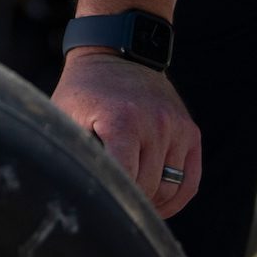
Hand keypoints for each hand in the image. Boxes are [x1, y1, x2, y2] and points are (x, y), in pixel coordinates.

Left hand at [52, 47, 201, 217]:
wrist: (117, 52)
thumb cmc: (83, 90)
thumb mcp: (66, 115)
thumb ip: (71, 149)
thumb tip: (67, 188)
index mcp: (122, 121)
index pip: (126, 181)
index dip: (113, 198)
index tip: (100, 204)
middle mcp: (155, 123)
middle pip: (148, 188)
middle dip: (130, 200)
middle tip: (112, 202)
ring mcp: (176, 127)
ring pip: (170, 189)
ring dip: (152, 203)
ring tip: (132, 202)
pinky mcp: (190, 131)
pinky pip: (190, 181)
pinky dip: (176, 199)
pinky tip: (158, 204)